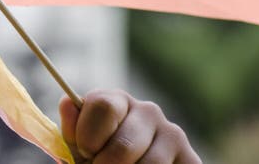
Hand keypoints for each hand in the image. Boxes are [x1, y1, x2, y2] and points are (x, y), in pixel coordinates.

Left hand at [59, 90, 201, 163]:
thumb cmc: (99, 157)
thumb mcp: (81, 145)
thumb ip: (72, 129)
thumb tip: (67, 102)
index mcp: (117, 100)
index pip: (103, 106)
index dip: (88, 136)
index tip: (85, 152)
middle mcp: (148, 111)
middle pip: (123, 144)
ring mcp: (173, 133)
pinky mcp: (191, 158)